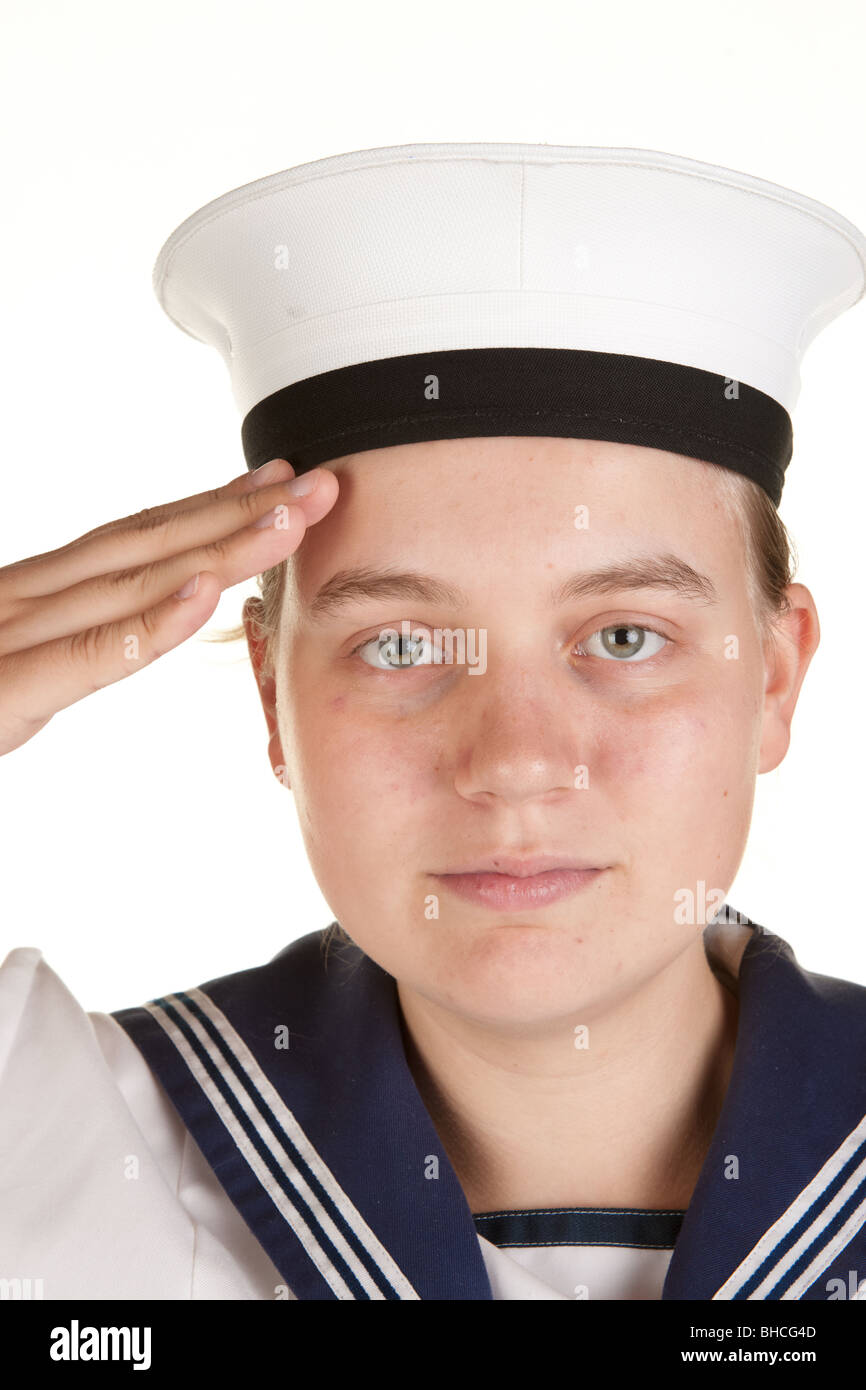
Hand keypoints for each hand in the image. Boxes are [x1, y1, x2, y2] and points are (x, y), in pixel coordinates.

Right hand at [0, 458, 337, 755]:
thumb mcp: (7, 673)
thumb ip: (59, 653)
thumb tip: (124, 633)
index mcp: (30, 596)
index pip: (133, 540)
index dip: (210, 507)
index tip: (276, 483)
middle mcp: (24, 600)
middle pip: (147, 546)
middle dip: (239, 513)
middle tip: (314, 486)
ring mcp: (12, 637)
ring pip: (133, 584)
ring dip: (218, 549)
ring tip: (287, 523)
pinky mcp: (4, 689)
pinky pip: (88, 652)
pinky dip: (151, 621)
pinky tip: (203, 594)